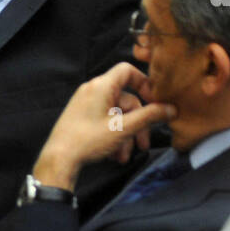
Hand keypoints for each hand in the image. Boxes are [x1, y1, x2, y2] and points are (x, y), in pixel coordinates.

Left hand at [31, 62, 175, 189]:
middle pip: (126, 100)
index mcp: (101, 85)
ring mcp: (85, 104)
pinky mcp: (81, 117)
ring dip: (126, 135)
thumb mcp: (124, 128)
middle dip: (137, 124)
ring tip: (126, 155)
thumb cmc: (88, 140)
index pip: (127, 70)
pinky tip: (115, 155)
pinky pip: (104, 121)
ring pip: (116, 115)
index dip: (144, 82)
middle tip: (144, 144)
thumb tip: (171, 109)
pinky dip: (113, 136)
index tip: (155, 100)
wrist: (58, 160)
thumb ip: (149, 116)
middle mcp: (92, 90)